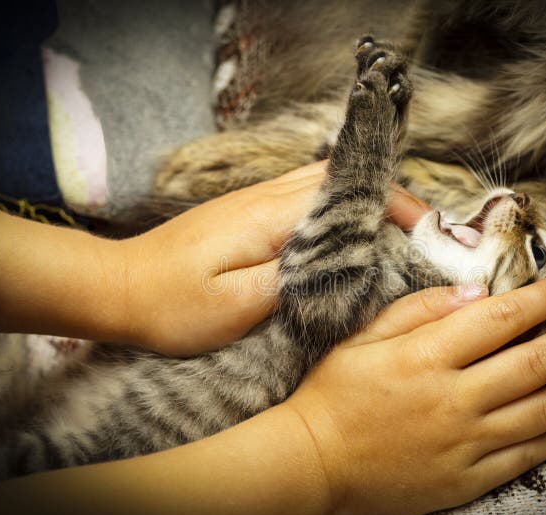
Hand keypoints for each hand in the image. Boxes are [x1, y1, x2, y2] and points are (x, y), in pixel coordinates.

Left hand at [122, 161, 430, 355]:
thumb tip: (349, 259)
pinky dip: (336, 210)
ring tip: (395, 236)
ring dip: (363, 203)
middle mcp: (267, 197)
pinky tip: (345, 238)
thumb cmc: (171, 303)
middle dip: (389, 200)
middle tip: (422, 236)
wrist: (117, 288)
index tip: (429, 230)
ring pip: (325, 185)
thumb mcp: (237, 304)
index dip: (396, 206)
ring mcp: (255, 201)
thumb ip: (297, 278)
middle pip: (344, 179)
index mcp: (272, 215)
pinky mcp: (246, 214)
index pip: (350, 193)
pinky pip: (304, 200)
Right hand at [284, 274, 545, 514]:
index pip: (501, 318)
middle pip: (535, 361)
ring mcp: (464, 443)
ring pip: (542, 409)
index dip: (543, 298)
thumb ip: (419, 309)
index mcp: (425, 356)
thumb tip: (476, 291)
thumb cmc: (333, 394)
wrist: (314, 466)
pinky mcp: (468, 479)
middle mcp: (453, 399)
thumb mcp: (362, 337)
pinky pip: (527, 454)